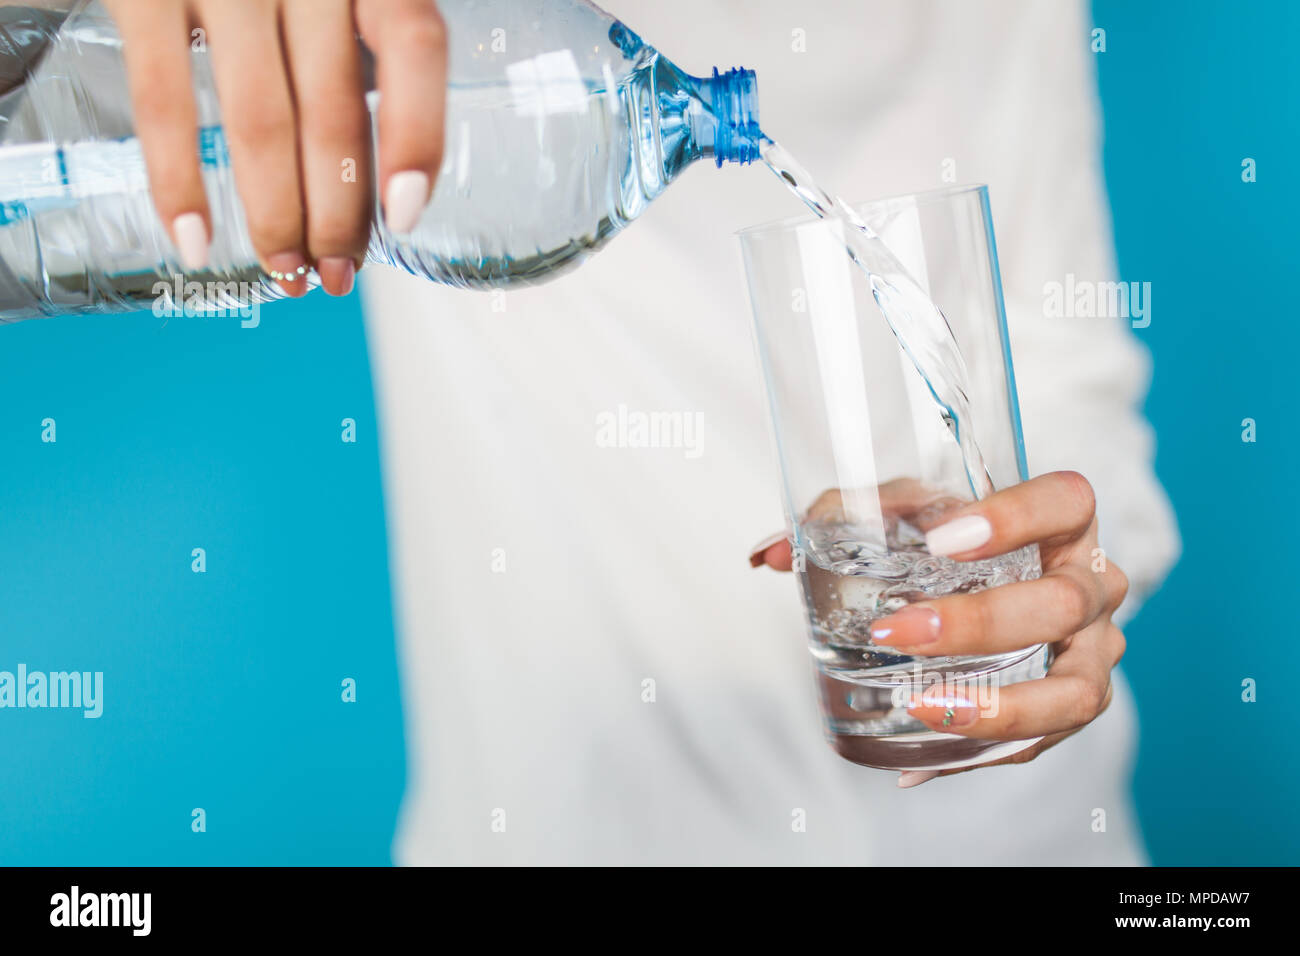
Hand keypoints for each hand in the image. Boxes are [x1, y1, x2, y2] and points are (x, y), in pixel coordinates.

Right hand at [101, 0, 446, 295]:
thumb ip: (363, 51)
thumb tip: (387, 180)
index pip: (413, 44)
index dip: (415, 136)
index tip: (404, 215)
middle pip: (333, 109)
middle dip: (338, 213)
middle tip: (336, 275)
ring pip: (260, 120)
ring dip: (275, 214)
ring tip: (285, 269)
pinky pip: (164, 101)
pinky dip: (179, 182)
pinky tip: (196, 243)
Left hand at [750, 471, 1128, 786]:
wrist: (1002, 587)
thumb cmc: (952, 543)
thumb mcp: (904, 517)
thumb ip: (841, 522)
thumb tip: (769, 556)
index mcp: (1061, 522)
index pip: (1067, 500)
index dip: (1017, 516)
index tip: (943, 538)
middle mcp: (1092, 585)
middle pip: (1063, 601)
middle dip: (979, 623)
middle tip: (896, 632)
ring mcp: (1094, 651)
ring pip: (1076, 691)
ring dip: (999, 706)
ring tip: (922, 705)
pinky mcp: (1070, 705)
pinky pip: (1041, 743)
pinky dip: (976, 753)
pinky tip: (916, 764)